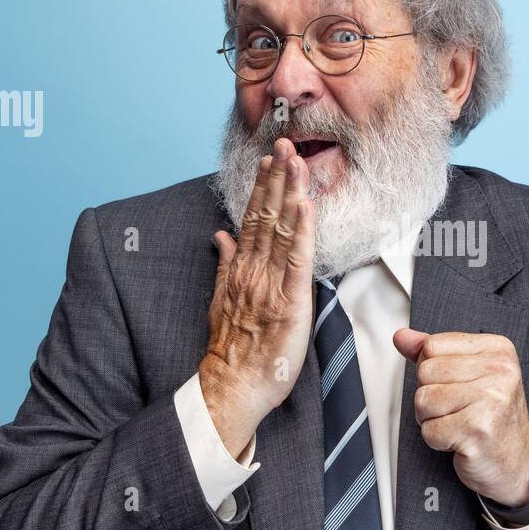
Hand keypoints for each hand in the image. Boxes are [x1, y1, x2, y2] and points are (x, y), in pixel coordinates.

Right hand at [199, 138, 314, 457]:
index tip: (269, 158)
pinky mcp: (288, 303)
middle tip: (286, 142)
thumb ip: (224, 266)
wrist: (232, 387)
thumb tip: (221, 236)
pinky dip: (302, 232)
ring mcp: (270, 285)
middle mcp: (254, 272)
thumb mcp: (221, 302)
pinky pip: (297, 261)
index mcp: (241, 270)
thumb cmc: (233, 350)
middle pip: (267, 216)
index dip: (262, 187)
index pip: (253, 220)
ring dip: (290, 193)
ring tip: (297, 162)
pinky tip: (307, 208)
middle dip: (277, 178)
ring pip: (281, 231)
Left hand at [392, 329, 528, 506]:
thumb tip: (401, 337)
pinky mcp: (479, 430)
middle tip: (457, 410)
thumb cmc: (490, 417)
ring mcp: (491, 400)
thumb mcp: (467, 375)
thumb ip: (434, 354)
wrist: (516, 460)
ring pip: (423, 400)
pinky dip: (437, 440)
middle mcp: (499, 370)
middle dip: (430, 397)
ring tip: (458, 423)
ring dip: (432, 419)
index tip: (456, 386)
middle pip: (425, 372)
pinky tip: (460, 439)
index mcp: (497, 349)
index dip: (432, 371)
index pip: (432, 346)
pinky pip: (430, 431)